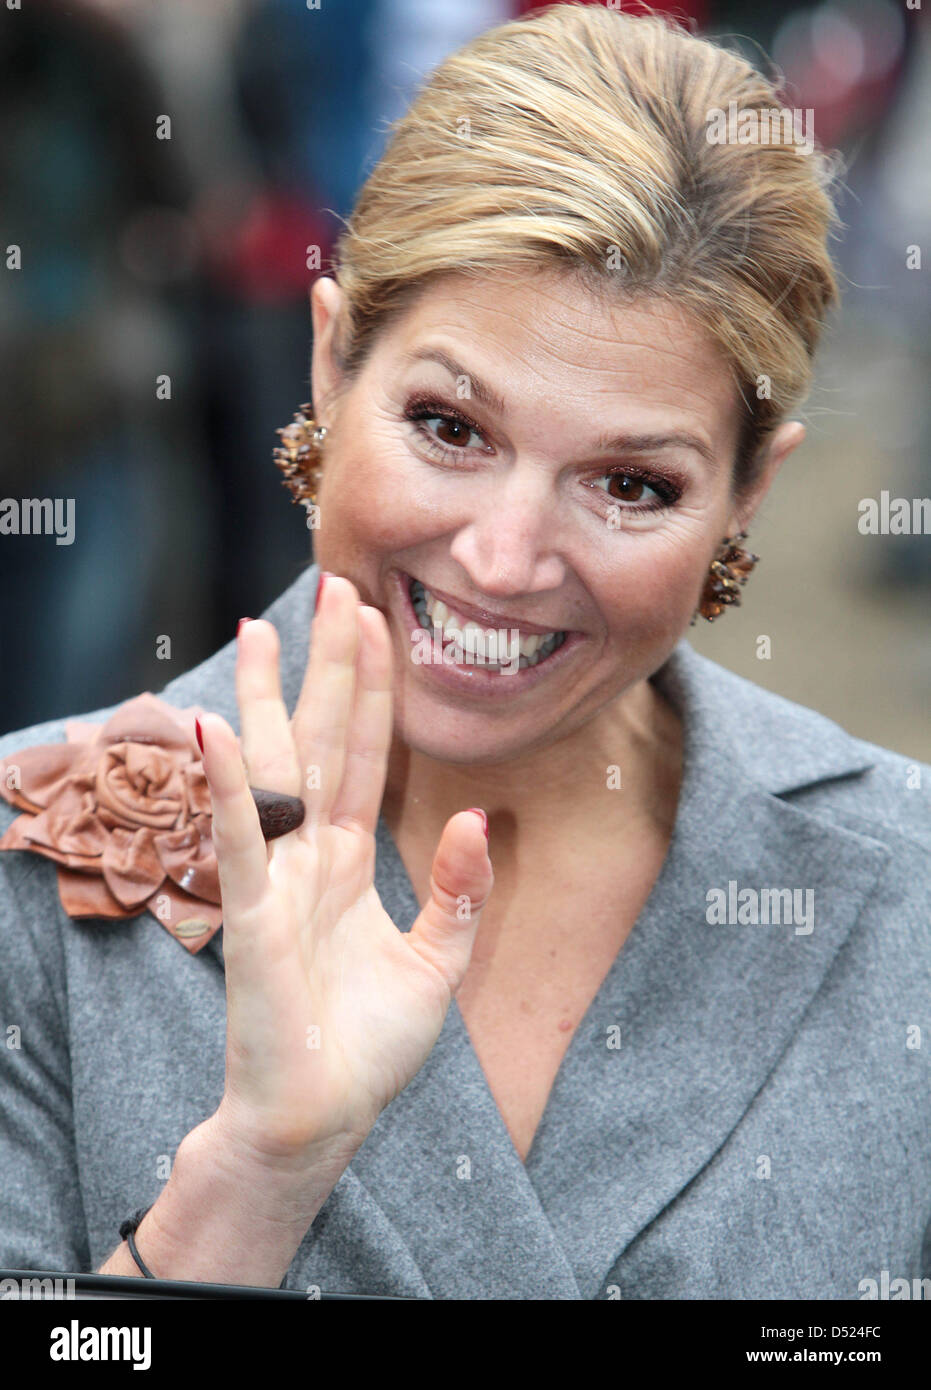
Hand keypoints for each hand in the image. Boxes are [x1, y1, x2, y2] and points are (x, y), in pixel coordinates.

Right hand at [197, 575, 493, 1167]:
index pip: (366, 755)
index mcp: (350, 860)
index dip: (373, 690)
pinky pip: (240, 841)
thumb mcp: (438, 962)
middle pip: (323, 739)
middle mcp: (310, 855)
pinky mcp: (253, 917)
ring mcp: (278, 879)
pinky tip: (218, 729)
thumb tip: (480, 817)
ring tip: (265, 627)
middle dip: (327, 664)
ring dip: (271, 697)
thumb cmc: (367, 1047)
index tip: (375, 622)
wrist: (322, 1117)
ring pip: (277, 769)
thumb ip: (460, 891)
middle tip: (331, 586)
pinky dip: (231, 787)